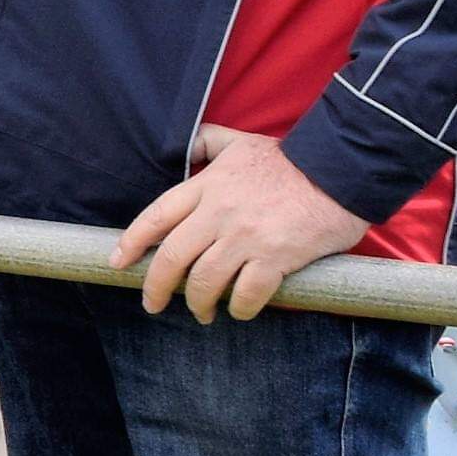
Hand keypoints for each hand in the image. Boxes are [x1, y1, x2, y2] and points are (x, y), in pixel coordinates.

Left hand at [112, 126, 366, 320]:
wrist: (338, 171)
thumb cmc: (288, 159)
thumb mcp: (239, 143)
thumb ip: (208, 143)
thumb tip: (187, 146)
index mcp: (206, 186)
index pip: (156, 217)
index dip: (132, 242)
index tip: (118, 262)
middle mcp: (218, 213)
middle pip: (173, 257)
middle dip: (156, 286)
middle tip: (153, 304)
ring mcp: (246, 237)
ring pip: (205, 281)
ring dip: (198, 303)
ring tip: (201, 313)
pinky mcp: (276, 258)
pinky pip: (247, 294)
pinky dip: (239, 308)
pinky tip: (239, 311)